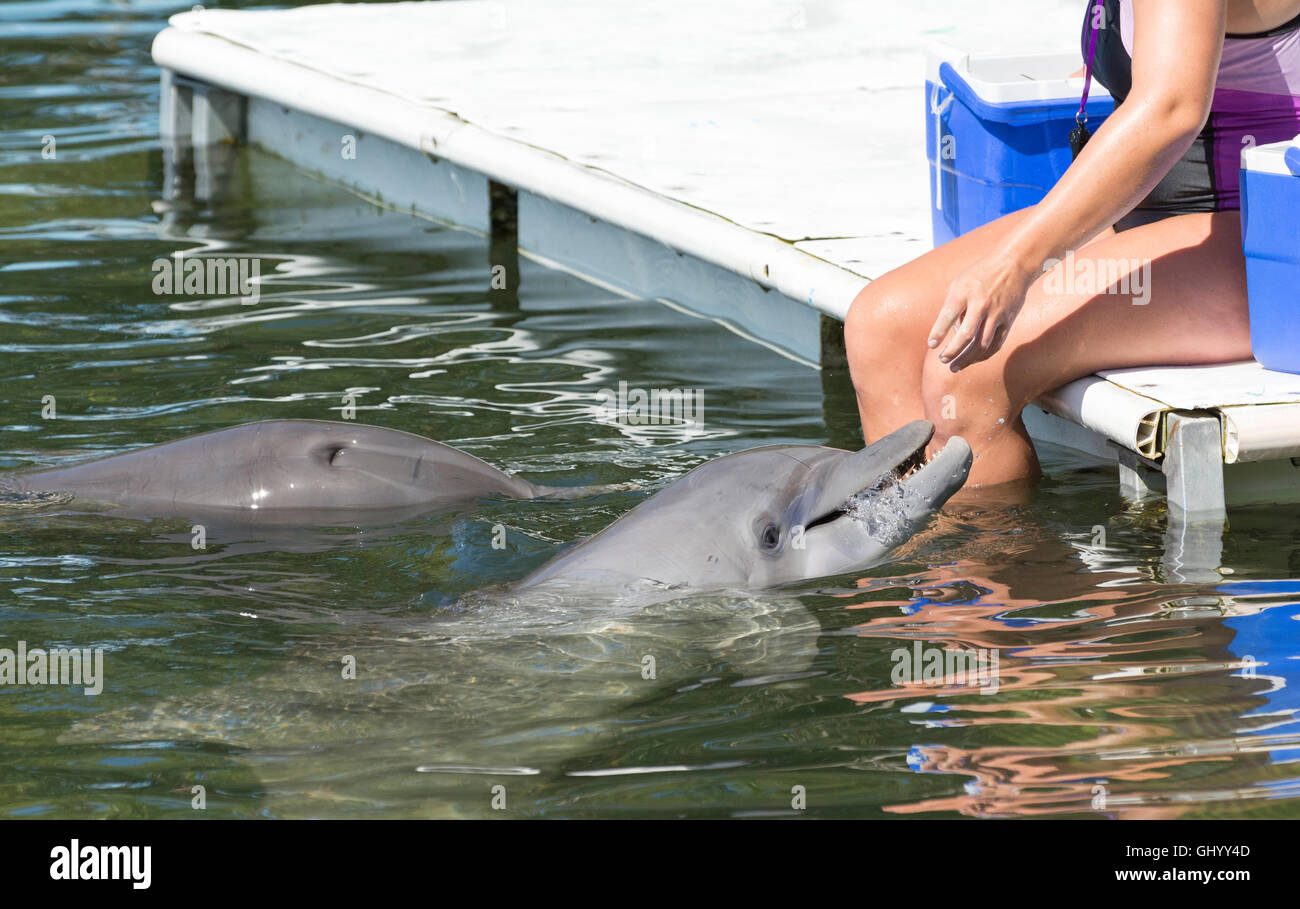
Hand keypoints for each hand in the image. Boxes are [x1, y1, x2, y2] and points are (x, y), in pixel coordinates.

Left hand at [927, 253, 1034, 371]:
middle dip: (952, 351)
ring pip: (982, 344)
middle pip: (966, 335)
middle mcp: (981, 304)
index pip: (948, 315)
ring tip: (954, 366)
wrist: (1014, 264)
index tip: (931, 345)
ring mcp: (997, 313)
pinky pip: (995, 344)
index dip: (938, 332)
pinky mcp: (1008, 320)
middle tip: (943, 360)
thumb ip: (951, 306)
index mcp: (964, 292)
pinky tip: (972, 360)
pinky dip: (983, 355)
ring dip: (967, 359)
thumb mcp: (959, 283)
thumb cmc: (980, 274)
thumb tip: (951, 333)